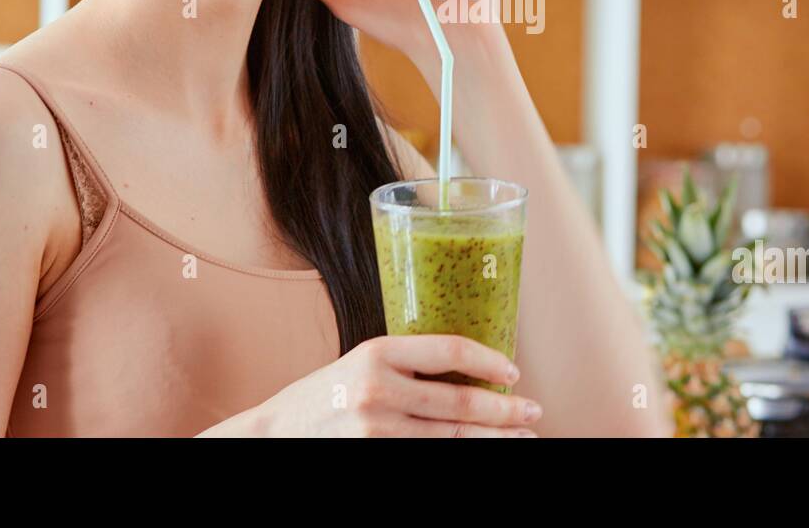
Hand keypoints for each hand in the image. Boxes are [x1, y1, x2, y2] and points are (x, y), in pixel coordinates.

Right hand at [199, 335, 541, 436]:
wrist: (275, 432)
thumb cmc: (326, 393)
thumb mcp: (362, 362)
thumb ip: (407, 363)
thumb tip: (470, 369)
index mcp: (376, 353)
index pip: (448, 351)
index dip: (488, 360)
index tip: (513, 370)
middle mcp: (377, 391)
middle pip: (458, 403)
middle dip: (504, 410)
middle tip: (533, 410)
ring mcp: (376, 430)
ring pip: (451, 438)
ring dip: (493, 438)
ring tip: (520, 435)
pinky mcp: (374, 457)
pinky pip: (429, 457)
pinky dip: (461, 454)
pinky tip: (482, 450)